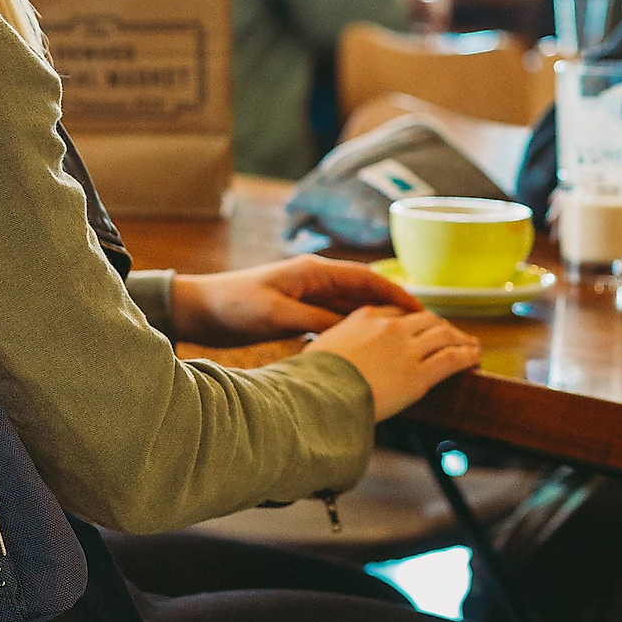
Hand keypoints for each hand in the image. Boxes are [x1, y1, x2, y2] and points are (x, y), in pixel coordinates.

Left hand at [171, 255, 423, 346]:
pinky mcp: (294, 312)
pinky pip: (333, 320)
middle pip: (364, 293)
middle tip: (420, 332)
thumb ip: (319, 321)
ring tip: (401, 343)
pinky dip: (351, 331)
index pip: (368, 278)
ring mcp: (304, 296)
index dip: (397, 294)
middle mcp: (313, 280)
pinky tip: (365, 349)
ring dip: (374, 322)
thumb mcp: (279, 315)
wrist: (199, 310)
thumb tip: (358, 332)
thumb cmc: (234, 306)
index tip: (423, 313)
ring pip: (350, 308)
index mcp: (313, 271)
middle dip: (392, 310)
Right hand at [306, 306, 480, 421]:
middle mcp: (390, 328)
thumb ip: (337, 341)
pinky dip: (467, 356)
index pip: (398, 311)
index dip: (415, 318)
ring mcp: (407, 349)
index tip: (422, 325)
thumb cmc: (314, 376)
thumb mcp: (321, 345)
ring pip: (444, 335)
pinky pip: (452, 359)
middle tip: (453, 335)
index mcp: (365, 317)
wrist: (321, 394)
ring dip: (460, 339)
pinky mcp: (420, 375)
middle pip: (426, 319)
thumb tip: (332, 349)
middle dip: (443, 326)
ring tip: (470, 346)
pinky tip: (474, 357)